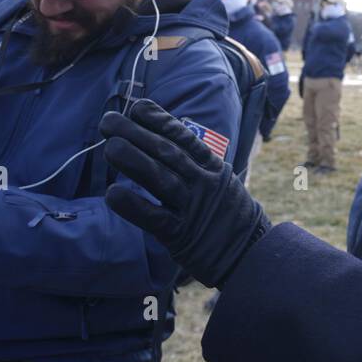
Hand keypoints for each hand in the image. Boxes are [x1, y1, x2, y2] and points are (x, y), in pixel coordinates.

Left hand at [99, 99, 269, 288]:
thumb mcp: (220, 180)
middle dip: (136, 134)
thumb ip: (196, 163)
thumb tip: (163, 138)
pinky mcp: (182, 236)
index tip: (137, 108)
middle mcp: (204, 183)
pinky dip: (134, 206)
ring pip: (161, 179)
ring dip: (134, 161)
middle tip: (108, 121)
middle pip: (167, 153)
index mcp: (213, 167)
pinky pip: (155, 218)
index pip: (184, 138)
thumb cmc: (228, 214)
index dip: (159, 121)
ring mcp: (194, 208)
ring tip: (110, 146)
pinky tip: (112, 194)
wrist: (253, 253)